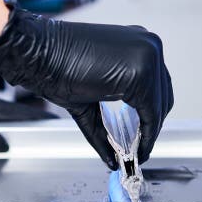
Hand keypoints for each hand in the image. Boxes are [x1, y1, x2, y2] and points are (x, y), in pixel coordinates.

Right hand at [0, 5, 173, 167]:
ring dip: (149, 131)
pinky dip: (147, 132)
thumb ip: (107, 123)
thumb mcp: (90, 97)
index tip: (143, 139)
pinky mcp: (142, 71)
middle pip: (162, 96)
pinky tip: (136, 146)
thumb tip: (113, 157)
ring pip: (159, 105)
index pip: (155, 86)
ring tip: (135, 150)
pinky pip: (151, 111)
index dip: (151, 116)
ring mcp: (148, 56)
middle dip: (152, 126)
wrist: (39, 54)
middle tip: (138, 148)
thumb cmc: (56, 67)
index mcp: (138, 44)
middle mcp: (149, 45)